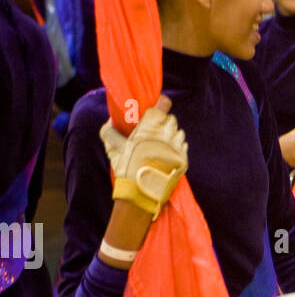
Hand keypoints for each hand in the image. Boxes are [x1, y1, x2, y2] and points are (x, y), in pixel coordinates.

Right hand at [100, 95, 187, 218]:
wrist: (143, 193)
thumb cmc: (127, 168)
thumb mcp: (113, 148)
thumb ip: (109, 131)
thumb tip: (110, 122)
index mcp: (151, 126)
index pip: (164, 104)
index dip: (161, 104)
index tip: (156, 108)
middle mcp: (167, 133)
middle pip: (170, 119)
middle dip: (163, 123)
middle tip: (153, 131)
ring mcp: (177, 146)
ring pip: (178, 132)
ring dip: (171, 135)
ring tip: (160, 144)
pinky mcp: (184, 158)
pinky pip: (183, 145)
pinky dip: (176, 147)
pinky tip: (167, 154)